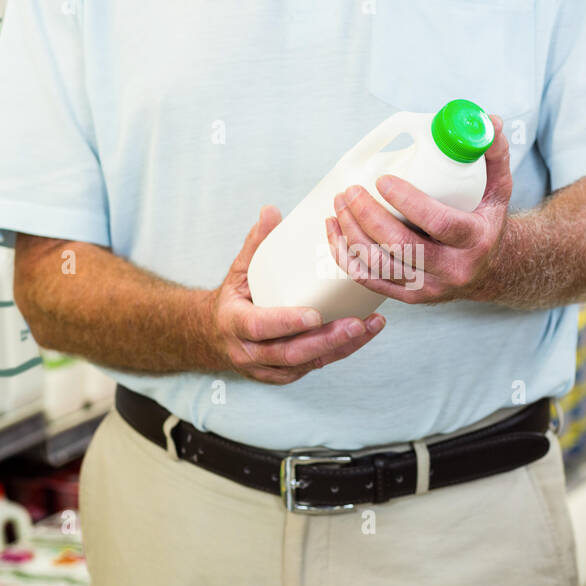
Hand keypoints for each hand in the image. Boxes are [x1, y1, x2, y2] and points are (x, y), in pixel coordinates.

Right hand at [209, 206, 385, 384]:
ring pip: (307, 363)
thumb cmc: (234, 300)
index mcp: (234, 323)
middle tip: (356, 324)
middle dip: (326, 340)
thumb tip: (271, 211)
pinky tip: (363, 334)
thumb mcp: (238, 271)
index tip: (314, 315)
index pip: (260, 327)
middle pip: (290, 353)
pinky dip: (340, 351)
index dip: (287, 323)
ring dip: (341, 346)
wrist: (216, 337)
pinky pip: (315, 365)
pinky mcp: (284, 375)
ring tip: (370, 326)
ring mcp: (267, 368)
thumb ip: (256, 244)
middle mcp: (249, 352)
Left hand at [325, 114, 513, 304]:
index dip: (407, 202)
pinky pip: (370, 280)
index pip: (438, 223)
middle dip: (368, 217)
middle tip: (350, 191)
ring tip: (339, 205)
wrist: (490, 271)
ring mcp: (430, 287)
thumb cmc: (487, 222)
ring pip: (380, 265)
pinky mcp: (411, 296)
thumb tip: (489, 121)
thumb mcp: (498, 190)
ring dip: (351, 234)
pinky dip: (346, 256)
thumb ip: (494, 155)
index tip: (382, 180)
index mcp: (475, 240)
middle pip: (402, 247)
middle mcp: (452, 269)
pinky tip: (335, 232)